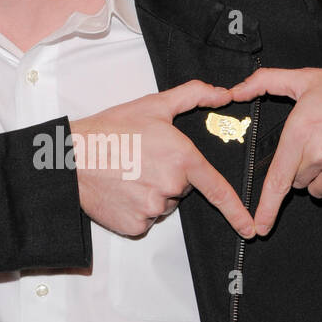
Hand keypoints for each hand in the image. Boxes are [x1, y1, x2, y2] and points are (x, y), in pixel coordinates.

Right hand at [70, 80, 256, 238]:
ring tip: (128, 174)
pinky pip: (145, 219)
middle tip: (143, 161)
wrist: (72, 157)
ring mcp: (153, 208)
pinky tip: (122, 190)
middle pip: (182, 189)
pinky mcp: (135, 224)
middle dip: (169, 177)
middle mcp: (171, 187)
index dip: (236, 211)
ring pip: (164, 204)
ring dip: (152, 192)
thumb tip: (222, 94)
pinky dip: (136, 207)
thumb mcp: (154, 106)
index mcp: (181, 159)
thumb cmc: (110, 130)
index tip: (249, 227)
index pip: (217, 189)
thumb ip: (193, 96)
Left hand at [227, 66, 321, 235]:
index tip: (259, 225)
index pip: (278, 178)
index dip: (267, 207)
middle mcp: (321, 154)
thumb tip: (235, 90)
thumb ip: (266, 82)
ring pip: (319, 189)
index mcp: (302, 131)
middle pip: (297, 182)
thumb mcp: (307, 79)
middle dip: (303, 168)